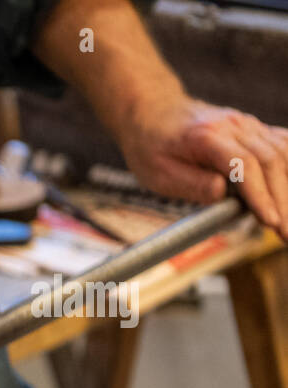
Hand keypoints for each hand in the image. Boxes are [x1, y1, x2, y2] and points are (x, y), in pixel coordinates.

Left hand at [116, 95, 287, 240]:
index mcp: (207, 136)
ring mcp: (248, 125)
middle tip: (286, 234)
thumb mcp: (158, 173)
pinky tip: (287, 195)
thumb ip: (191, 183)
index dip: (260, 195)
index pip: (244, 165)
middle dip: (282, 200)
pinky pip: (283, 146)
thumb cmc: (153, 147)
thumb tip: (221, 193)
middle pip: (271, 161)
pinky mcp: (256, 130)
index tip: (271, 221)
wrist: (155, 113)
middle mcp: (234, 126)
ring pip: (282, 154)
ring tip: (287, 223)